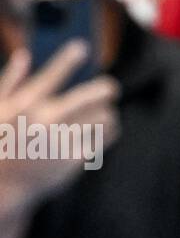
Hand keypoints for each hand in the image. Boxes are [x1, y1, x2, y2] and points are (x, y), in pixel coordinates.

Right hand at [0, 43, 119, 220]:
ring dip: (106, 113)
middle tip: (110, 90)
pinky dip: (106, 132)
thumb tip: (24, 55)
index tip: (82, 48)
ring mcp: (63, 139)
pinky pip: (104, 137)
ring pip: (106, 116)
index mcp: (27, 104)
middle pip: (96, 93)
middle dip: (106, 89)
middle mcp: (47, 119)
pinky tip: (101, 131)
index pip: (55, 73)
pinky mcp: (75, 158)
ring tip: (103, 113)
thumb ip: (10, 82)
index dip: (70, 56)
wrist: (3, 189)